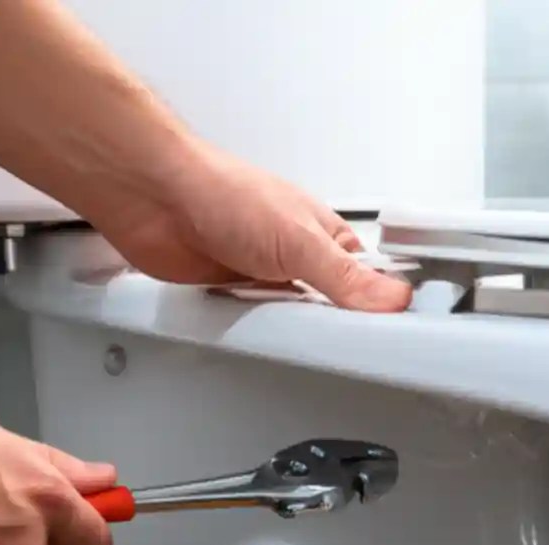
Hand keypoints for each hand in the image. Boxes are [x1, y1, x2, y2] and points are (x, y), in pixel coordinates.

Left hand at [85, 139, 413, 311]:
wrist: (154, 199)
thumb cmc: (223, 192)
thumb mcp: (300, 240)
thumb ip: (346, 277)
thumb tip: (394, 297)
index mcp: (324, 234)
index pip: (368, 277)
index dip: (381, 304)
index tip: (393, 333)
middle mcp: (296, 255)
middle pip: (331, 307)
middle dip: (332, 324)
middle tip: (344, 348)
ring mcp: (263, 277)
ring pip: (293, 321)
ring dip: (290, 328)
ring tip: (298, 341)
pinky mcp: (231, 296)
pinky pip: (255, 328)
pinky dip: (256, 333)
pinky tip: (259, 337)